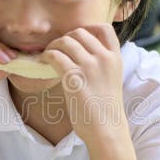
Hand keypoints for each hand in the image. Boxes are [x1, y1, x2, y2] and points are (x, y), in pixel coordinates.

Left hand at [42, 24, 123, 141]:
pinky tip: (44, 63)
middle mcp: (104, 58)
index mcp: (115, 58)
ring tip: (48, 57)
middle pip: (80, 33)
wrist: (107, 131)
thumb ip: (101, 65)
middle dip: (65, 38)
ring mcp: (90, 67)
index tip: (76, 38)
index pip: (104, 29)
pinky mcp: (75, 78)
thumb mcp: (111, 80)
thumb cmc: (105, 111)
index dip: (87, 28)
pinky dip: (46, 57)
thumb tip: (78, 55)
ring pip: (66, 41)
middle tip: (57, 50)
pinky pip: (55, 56)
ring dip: (53, 46)